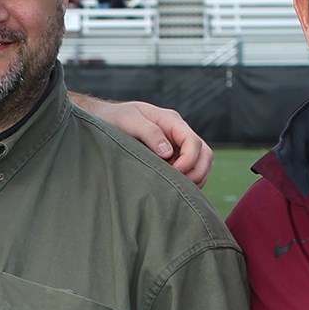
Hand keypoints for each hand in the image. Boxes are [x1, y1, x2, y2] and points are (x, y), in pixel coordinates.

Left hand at [71, 94, 214, 186]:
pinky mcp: (172, 157)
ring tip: (177, 191)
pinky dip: (188, 181)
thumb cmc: (114, 118)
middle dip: (197, 173)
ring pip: (201, 164)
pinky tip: (173, 189)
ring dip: (195, 179)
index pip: (193, 142)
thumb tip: (167, 152)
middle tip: (178, 187)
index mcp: (171, 121)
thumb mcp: (129, 120)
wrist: (103, 120)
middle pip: (204, 154)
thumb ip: (149, 133)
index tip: (173, 172)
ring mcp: (177, 145)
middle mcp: (178, 133)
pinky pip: (189, 170)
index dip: (188, 161)